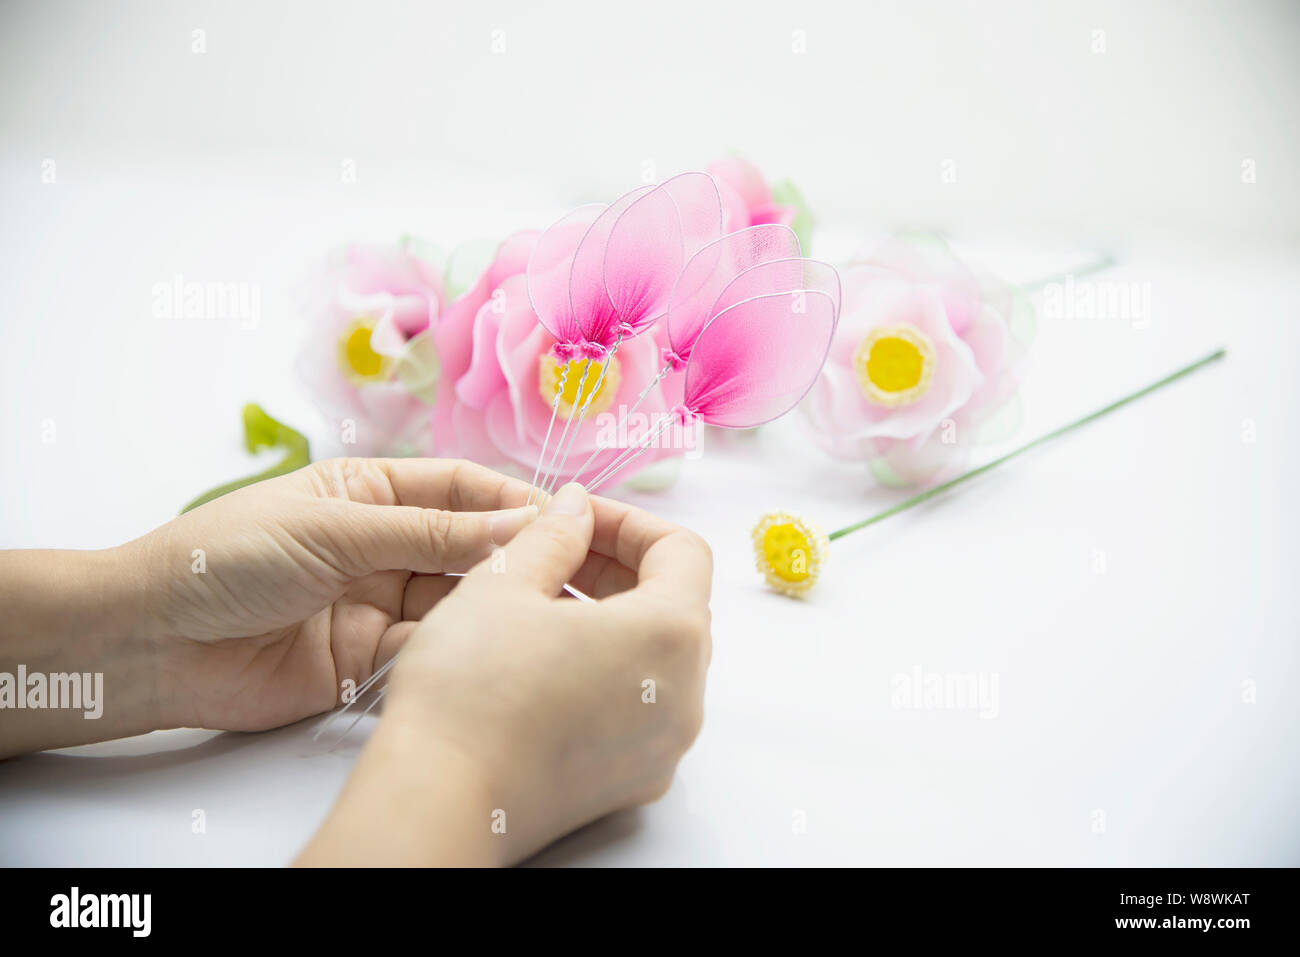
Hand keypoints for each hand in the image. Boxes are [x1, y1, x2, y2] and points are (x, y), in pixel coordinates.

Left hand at [131, 458, 558, 732]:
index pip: (459, 488)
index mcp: (368, 493)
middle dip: (512, 554)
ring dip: (491, 602)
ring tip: (541, 606)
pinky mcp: (366, 660)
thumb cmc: (226, 558)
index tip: (565, 516)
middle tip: (570, 568)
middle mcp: (380, 545)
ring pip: (454, 600)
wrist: (153, 642)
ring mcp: (376, 603)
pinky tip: (486, 644)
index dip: (511, 499)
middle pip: (466, 546)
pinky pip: (427, 648)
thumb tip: (517, 521)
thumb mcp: (336, 529)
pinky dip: (455, 646)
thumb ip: (431, 533)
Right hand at [297, 481, 712, 865]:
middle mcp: (684, 698)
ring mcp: (660, 748)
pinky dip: (602, 671)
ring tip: (537, 603)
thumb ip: (553, 534)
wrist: (437, 803)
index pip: (682, 552)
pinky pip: (635, 708)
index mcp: (670, 637)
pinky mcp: (629, 781)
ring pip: (653, 660)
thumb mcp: (504, 584)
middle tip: (552, 552)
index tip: (576, 516)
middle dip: (616, 568)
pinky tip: (540, 661)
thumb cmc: (470, 691)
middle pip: (673, 606)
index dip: (627, 521)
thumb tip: (575, 508)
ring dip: (608, 619)